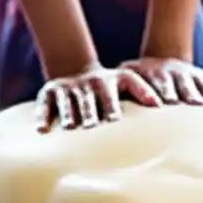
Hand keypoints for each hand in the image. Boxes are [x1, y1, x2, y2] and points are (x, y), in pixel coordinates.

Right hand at [34, 63, 160, 132]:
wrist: (77, 71)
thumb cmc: (108, 86)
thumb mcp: (126, 81)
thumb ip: (143, 91)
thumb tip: (160, 105)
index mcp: (104, 81)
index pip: (109, 93)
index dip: (111, 105)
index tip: (114, 119)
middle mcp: (84, 84)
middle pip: (86, 99)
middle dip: (88, 111)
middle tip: (90, 126)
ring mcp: (66, 87)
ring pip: (66, 102)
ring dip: (67, 114)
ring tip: (70, 126)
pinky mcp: (48, 92)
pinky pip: (43, 105)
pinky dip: (42, 116)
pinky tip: (41, 131)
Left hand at [119, 57, 202, 106]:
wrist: (160, 60)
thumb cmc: (138, 77)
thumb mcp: (128, 74)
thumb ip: (124, 85)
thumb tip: (109, 104)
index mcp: (157, 74)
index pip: (161, 83)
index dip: (163, 91)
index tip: (167, 102)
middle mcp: (177, 74)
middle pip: (184, 84)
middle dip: (189, 93)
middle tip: (195, 104)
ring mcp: (192, 75)